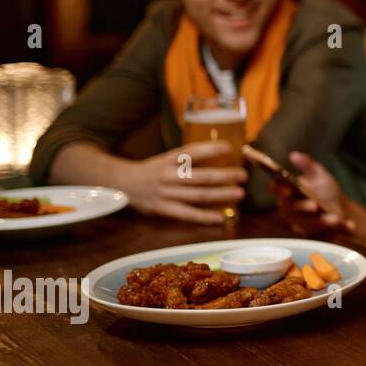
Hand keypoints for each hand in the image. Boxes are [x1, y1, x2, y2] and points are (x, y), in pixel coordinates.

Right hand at [119, 141, 245, 223]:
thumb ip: (187, 159)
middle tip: (243, 175)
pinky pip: (187, 214)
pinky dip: (204, 217)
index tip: (229, 147)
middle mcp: (168, 176)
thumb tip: (218, 153)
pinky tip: (220, 218)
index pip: (191, 152)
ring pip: (198, 195)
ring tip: (239, 193)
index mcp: (168, 159)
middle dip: (224, 176)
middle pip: (200, 176)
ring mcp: (166, 193)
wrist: (122, 183)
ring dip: (220, 195)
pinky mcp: (163, 209)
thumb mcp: (166, 158)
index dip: (210, 149)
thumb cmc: (152, 170)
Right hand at [278, 151, 355, 231]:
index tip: (288, 189)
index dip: (280, 189)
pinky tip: (349, 225)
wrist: (340, 206)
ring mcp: (302, 223)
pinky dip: (338, 228)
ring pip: (307, 224)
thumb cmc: (324, 188)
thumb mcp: (317, 174)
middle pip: (291, 209)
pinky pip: (324, 233)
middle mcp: (290, 209)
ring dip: (321, 221)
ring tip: (335, 217)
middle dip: (302, 207)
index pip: (277, 189)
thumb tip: (294, 155)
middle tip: (314, 205)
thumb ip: (306, 165)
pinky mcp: (314, 234)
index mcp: (288, 191)